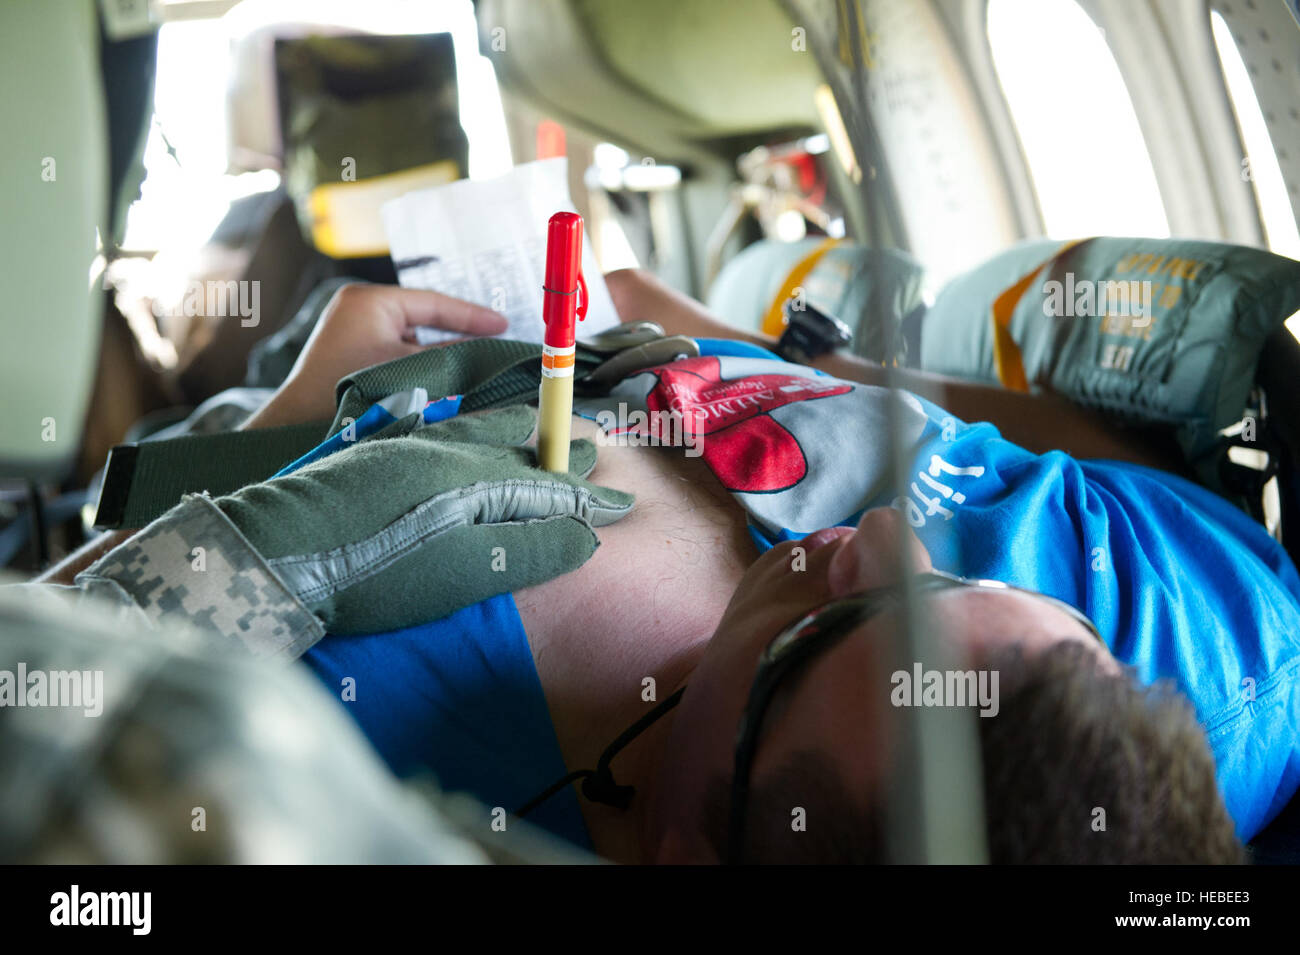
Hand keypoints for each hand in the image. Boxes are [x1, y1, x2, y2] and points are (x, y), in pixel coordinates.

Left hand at [216, 405, 634, 634]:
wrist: (269, 552)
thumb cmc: (370, 572)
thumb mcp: (459, 574)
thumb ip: (527, 552)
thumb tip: (586, 537)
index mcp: (471, 479)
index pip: (547, 484)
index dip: (586, 497)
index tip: (623, 502)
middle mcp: (443, 451)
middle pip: (516, 445)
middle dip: (558, 451)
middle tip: (593, 449)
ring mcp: (404, 449)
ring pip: (476, 429)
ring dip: (515, 432)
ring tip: (536, 430)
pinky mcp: (371, 456)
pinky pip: (441, 431)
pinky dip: (472, 432)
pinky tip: (462, 438)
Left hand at [246, 284, 507, 428]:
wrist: (299, 429)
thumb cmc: (352, 393)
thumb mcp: (411, 372)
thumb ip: (451, 362)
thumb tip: (488, 361)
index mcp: (370, 301)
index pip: (433, 303)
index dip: (472, 316)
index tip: (503, 325)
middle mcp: (357, 309)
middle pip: (422, 318)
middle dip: (458, 332)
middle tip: (495, 341)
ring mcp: (350, 331)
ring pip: (410, 338)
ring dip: (440, 351)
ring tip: (476, 361)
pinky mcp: (348, 354)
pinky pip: (395, 352)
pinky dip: (419, 363)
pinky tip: (444, 377)